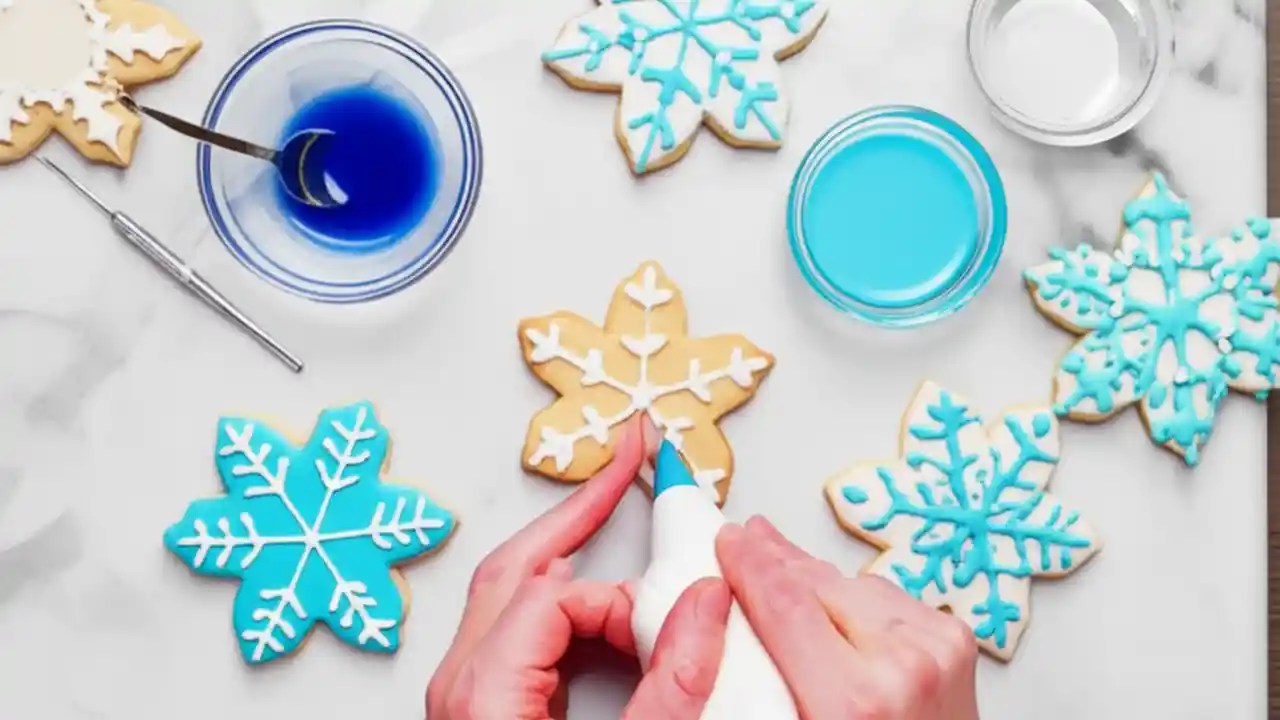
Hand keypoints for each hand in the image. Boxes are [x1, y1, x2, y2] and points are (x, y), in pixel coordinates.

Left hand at [427, 417, 733, 719]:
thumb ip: (671, 684)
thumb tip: (704, 604)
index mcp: (483, 692)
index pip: (552, 594)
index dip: (623, 593)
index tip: (681, 599)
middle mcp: (462, 687)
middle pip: (518, 567)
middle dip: (581, 515)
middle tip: (628, 464)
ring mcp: (468, 696)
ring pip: (516, 595)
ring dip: (578, 563)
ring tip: (628, 534)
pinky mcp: (486, 709)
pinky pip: (521, 633)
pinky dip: (572, 611)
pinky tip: (612, 613)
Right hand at [717, 518, 979, 719]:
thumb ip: (764, 675)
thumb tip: (728, 615)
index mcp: (852, 703)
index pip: (786, 603)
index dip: (750, 563)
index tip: (729, 541)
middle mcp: (902, 666)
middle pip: (818, 582)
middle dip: (776, 560)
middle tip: (746, 540)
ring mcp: (936, 647)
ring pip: (852, 582)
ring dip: (815, 579)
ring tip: (784, 577)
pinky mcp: (955, 638)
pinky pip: (887, 596)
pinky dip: (857, 597)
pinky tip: (836, 608)